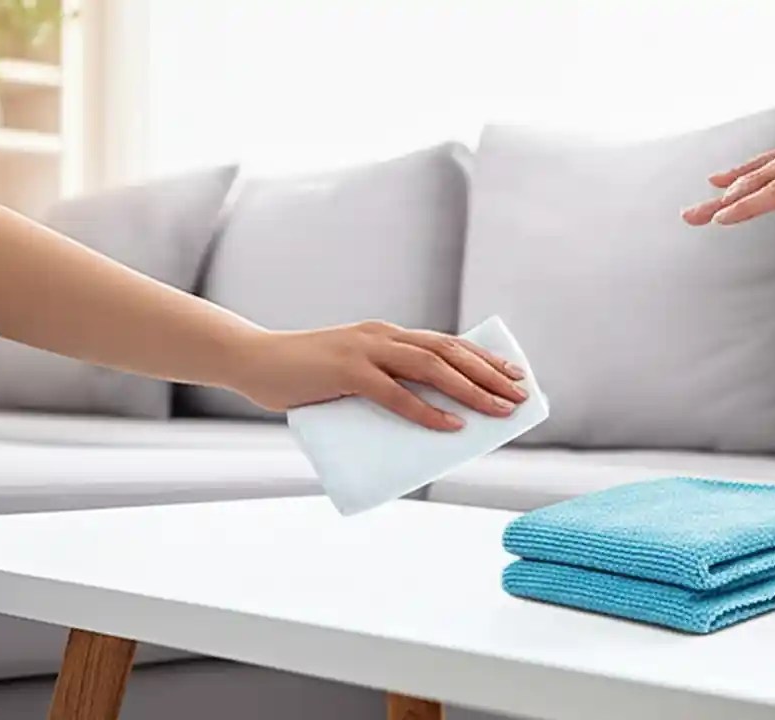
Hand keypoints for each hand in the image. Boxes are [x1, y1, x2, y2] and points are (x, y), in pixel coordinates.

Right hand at [230, 320, 528, 430]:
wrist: (254, 360)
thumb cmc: (303, 375)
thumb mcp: (351, 374)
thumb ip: (382, 385)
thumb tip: (420, 418)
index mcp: (387, 334)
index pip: (448, 342)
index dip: (484, 358)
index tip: (514, 375)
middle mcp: (383, 335)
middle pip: (450, 352)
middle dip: (490, 374)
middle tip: (520, 395)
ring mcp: (366, 351)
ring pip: (432, 368)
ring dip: (471, 390)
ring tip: (499, 411)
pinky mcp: (347, 372)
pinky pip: (395, 394)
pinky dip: (426, 411)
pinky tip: (451, 426)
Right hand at [682, 32, 774, 225]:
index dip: (746, 207)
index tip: (719, 218)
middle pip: (757, 182)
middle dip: (721, 201)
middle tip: (691, 215)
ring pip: (760, 169)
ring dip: (730, 185)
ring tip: (704, 196)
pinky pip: (773, 156)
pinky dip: (750, 166)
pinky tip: (736, 173)